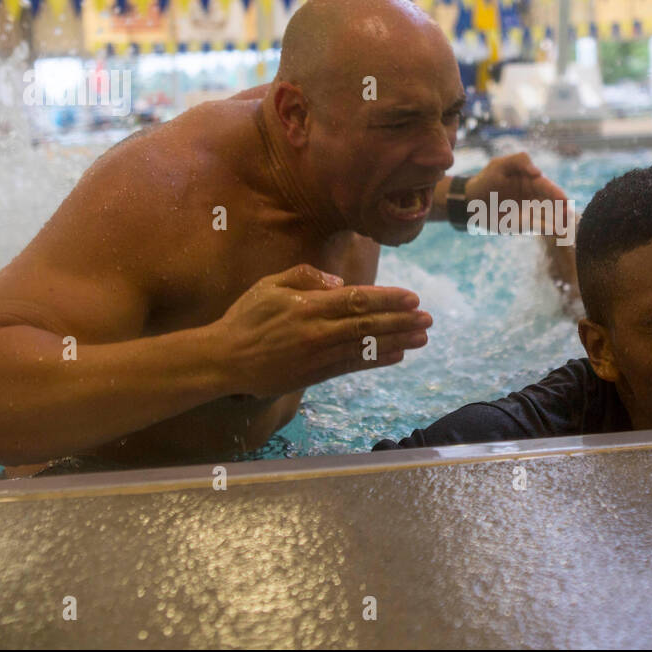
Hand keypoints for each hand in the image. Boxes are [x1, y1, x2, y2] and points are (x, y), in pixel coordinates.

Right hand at [213, 263, 432, 398]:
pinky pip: (352, 366)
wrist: (223, 359)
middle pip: (368, 324)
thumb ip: (306, 277)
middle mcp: (316, 330)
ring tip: (422, 338)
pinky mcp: (314, 375)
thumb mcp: (270, 284)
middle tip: (428, 319)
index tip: (412, 298)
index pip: (357, 300)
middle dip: (401, 321)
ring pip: (365, 346)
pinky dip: (376, 361)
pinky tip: (397, 356)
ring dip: (397, 341)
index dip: (388, 299)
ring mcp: (316, 355)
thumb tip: (341, 284)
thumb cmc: (246, 317)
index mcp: (307, 304)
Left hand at [466, 152, 571, 233]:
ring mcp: (531, 210)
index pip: (548, 187)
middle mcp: (535, 195)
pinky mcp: (525, 224)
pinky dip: (548, 228)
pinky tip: (556, 231)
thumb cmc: (486, 180)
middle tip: (568, 215)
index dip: (557, 193)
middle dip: (563, 209)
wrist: (471, 202)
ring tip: (566, 226)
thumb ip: (519, 161)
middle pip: (553, 202)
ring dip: (559, 220)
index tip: (564, 200)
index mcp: (532, 180)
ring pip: (550, 215)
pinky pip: (539, 226)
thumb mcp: (499, 165)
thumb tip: (538, 172)